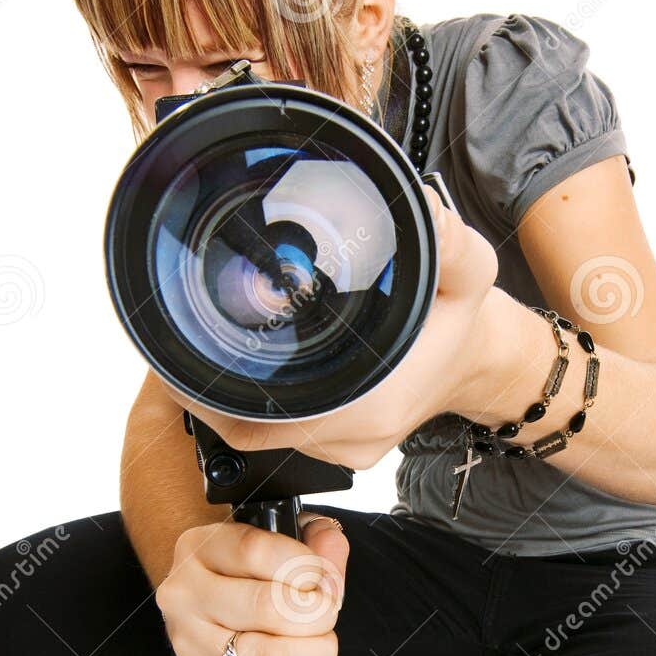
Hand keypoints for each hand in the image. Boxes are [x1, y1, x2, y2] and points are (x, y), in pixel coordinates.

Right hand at [155, 513, 348, 655]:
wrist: (206, 593)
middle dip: (317, 614)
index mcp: (201, 547)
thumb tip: (330, 577)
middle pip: (266, 608)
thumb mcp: (283, 535)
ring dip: (314, 655)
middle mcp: (185, 595)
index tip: (324, 578)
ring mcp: (189, 645)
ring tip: (323, 645)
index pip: (257, 552)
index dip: (308, 567)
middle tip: (327, 612)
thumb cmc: (252, 564)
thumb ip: (319, 540)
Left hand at [165, 188, 499, 468]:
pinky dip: (261, 406)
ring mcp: (345, 449)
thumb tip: (422, 206)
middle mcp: (352, 438)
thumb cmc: (460, 322)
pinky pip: (284, 433)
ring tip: (208, 353)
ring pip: (267, 435)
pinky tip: (247, 369)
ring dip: (236, 401)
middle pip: (255, 431)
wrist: (477, 362)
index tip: (179, 370)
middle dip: (212, 395)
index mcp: (371, 405)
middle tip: (178, 349)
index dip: (214, 403)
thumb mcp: (467, 272)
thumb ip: (447, 241)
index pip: (268, 424)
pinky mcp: (341, 446)